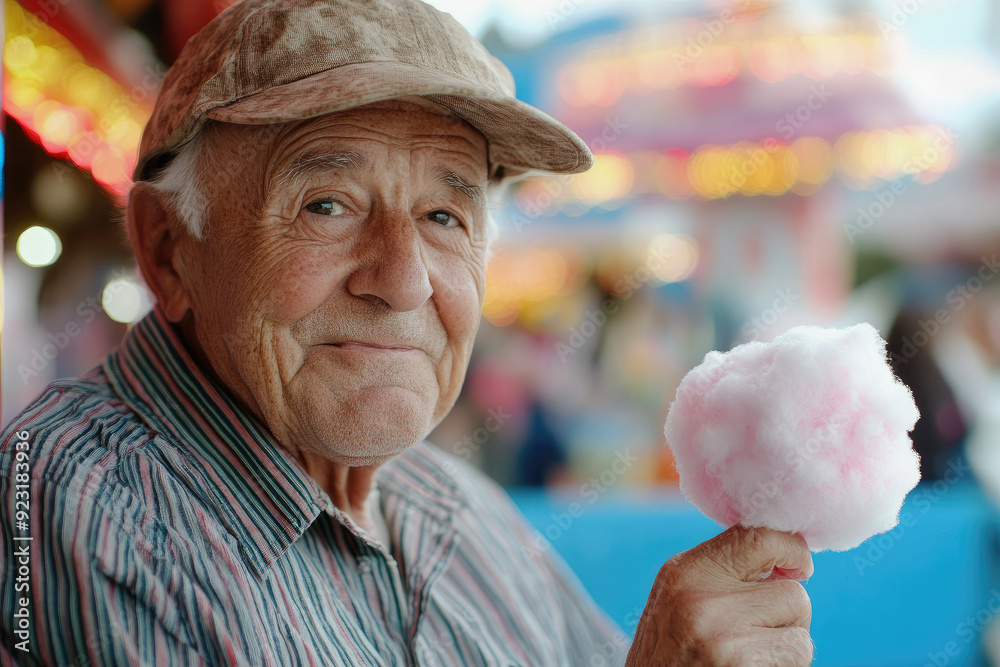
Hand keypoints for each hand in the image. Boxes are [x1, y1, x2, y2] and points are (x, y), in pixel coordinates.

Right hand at [625, 525, 813, 665]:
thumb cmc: (669, 652)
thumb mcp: (680, 596)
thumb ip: (722, 573)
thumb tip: (784, 558)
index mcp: (686, 570)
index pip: (759, 537)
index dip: (793, 549)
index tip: (800, 566)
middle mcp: (703, 597)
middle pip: (792, 592)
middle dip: (788, 615)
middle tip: (761, 634)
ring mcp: (723, 634)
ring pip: (800, 630)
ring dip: (787, 646)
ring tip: (751, 655)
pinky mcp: (741, 663)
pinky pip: (796, 657)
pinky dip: (783, 666)